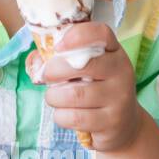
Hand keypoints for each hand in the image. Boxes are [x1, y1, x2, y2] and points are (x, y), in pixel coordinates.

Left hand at [25, 22, 141, 153]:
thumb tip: (35, 61)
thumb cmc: (95, 89)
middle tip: (48, 77)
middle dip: (53, 71)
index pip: (102, 33)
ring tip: (55, 97)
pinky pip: (74, 117)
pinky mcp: (112, 122)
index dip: (77, 35)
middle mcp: (121, 72)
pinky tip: (65, 114)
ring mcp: (119, 98)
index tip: (58, 46)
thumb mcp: (84, 69)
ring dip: (53, 97)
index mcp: (114, 52)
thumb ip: (59, 58)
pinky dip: (61, 116)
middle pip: (82, 65)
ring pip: (73, 94)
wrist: (123, 124)